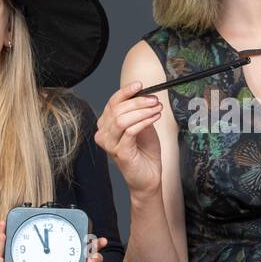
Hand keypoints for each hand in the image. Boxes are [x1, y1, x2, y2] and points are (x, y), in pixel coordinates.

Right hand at [96, 81, 163, 197]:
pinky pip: (131, 131)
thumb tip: (144, 95)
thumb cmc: (144, 152)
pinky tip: (154, 118)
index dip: (125, 92)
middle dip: (138, 102)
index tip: (139, 85)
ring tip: (156, 109)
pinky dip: (144, 122)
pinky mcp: (120, 153)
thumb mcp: (142, 126)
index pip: (112, 103)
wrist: (149, 177)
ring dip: (142, 111)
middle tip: (154, 100)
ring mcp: (110, 145)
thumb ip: (139, 112)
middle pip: (117, 110)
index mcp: (106, 125)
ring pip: (122, 119)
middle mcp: (104, 134)